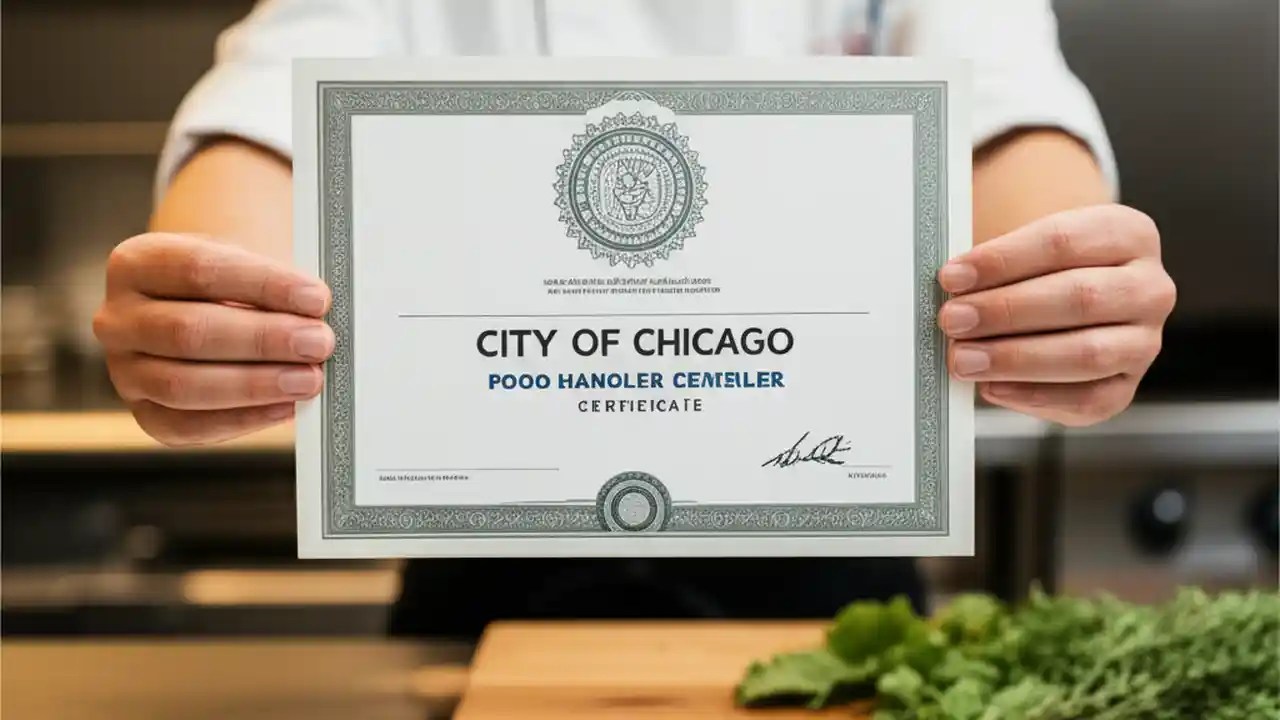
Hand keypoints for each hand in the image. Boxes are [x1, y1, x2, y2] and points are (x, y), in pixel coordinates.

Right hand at [93, 233, 334, 445]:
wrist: (202, 307)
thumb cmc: (230, 284)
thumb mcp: (245, 265)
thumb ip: (273, 286)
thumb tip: (320, 317)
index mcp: (136, 264)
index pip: (199, 269)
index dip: (263, 285)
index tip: (315, 298)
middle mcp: (118, 318)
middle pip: (189, 331)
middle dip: (263, 340)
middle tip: (318, 343)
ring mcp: (124, 370)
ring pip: (183, 383)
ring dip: (255, 385)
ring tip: (308, 379)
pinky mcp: (144, 412)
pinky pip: (187, 426)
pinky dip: (241, 420)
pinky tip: (284, 408)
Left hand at [937, 204, 1175, 426]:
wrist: (1069, 298)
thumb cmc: (1041, 270)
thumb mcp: (1027, 248)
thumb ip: (995, 264)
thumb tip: (952, 287)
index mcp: (1128, 234)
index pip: (1063, 241)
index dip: (1002, 260)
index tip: (953, 276)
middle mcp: (1149, 288)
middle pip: (1079, 298)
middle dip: (1006, 311)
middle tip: (954, 319)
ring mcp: (1144, 342)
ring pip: (1087, 353)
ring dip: (1016, 358)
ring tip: (964, 358)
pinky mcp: (1127, 387)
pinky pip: (1086, 399)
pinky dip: (1034, 396)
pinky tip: (992, 387)